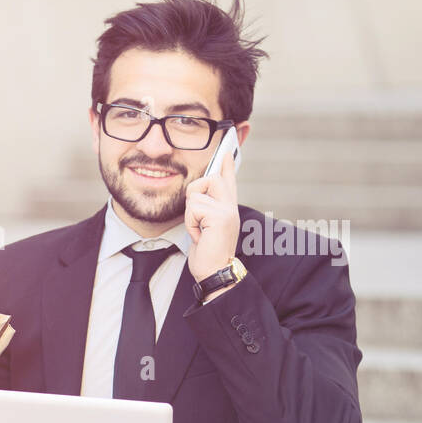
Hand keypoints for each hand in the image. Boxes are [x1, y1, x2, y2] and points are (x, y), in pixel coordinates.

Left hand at [183, 144, 239, 281]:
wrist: (215, 272)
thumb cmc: (208, 252)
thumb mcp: (206, 227)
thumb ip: (206, 209)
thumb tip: (198, 193)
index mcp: (228, 207)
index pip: (228, 180)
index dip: (227, 165)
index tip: (226, 150)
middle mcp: (230, 206)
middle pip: (210, 178)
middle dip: (195, 192)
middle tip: (197, 216)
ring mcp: (227, 210)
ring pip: (196, 194)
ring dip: (190, 215)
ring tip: (199, 231)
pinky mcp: (220, 217)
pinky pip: (194, 208)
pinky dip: (191, 224)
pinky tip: (200, 236)